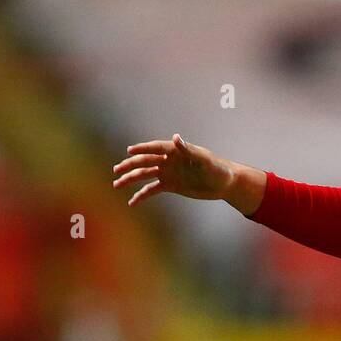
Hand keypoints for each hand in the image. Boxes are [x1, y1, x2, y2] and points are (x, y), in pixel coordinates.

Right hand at [112, 133, 235, 205]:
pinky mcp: (170, 186)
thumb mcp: (203, 160)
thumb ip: (188, 149)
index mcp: (175, 151)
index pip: (155, 148)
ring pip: (144, 175)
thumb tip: (176, 138)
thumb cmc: (217, 168)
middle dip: (130, 165)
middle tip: (116, 170)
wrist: (224, 183)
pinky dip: (141, 195)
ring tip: (116, 184)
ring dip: (130, 179)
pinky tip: (132, 202)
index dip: (142, 149)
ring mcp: (167, 173)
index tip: (129, 151)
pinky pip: (152, 190)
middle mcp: (168, 160)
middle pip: (145, 161)